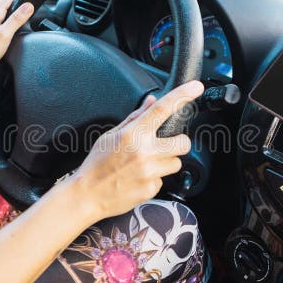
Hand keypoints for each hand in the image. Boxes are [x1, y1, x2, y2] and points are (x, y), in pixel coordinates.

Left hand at [0, 0, 33, 75]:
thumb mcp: (5, 34)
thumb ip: (17, 19)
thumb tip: (28, 6)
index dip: (21, 1)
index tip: (29, 8)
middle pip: (6, 6)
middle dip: (17, 11)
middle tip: (25, 22)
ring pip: (2, 16)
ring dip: (11, 20)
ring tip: (17, 30)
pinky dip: (5, 28)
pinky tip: (7, 36)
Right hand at [68, 81, 204, 222]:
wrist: (87, 195)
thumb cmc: (97, 164)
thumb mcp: (111, 135)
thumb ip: (135, 118)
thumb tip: (152, 101)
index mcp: (133, 134)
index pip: (163, 109)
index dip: (182, 96)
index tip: (195, 87)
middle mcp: (144, 151)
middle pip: (183, 143)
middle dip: (177, 143)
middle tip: (164, 145)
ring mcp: (149, 171)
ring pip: (176, 163)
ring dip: (166, 162)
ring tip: (146, 164)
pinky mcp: (151, 189)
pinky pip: (163, 180)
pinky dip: (154, 178)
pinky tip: (138, 178)